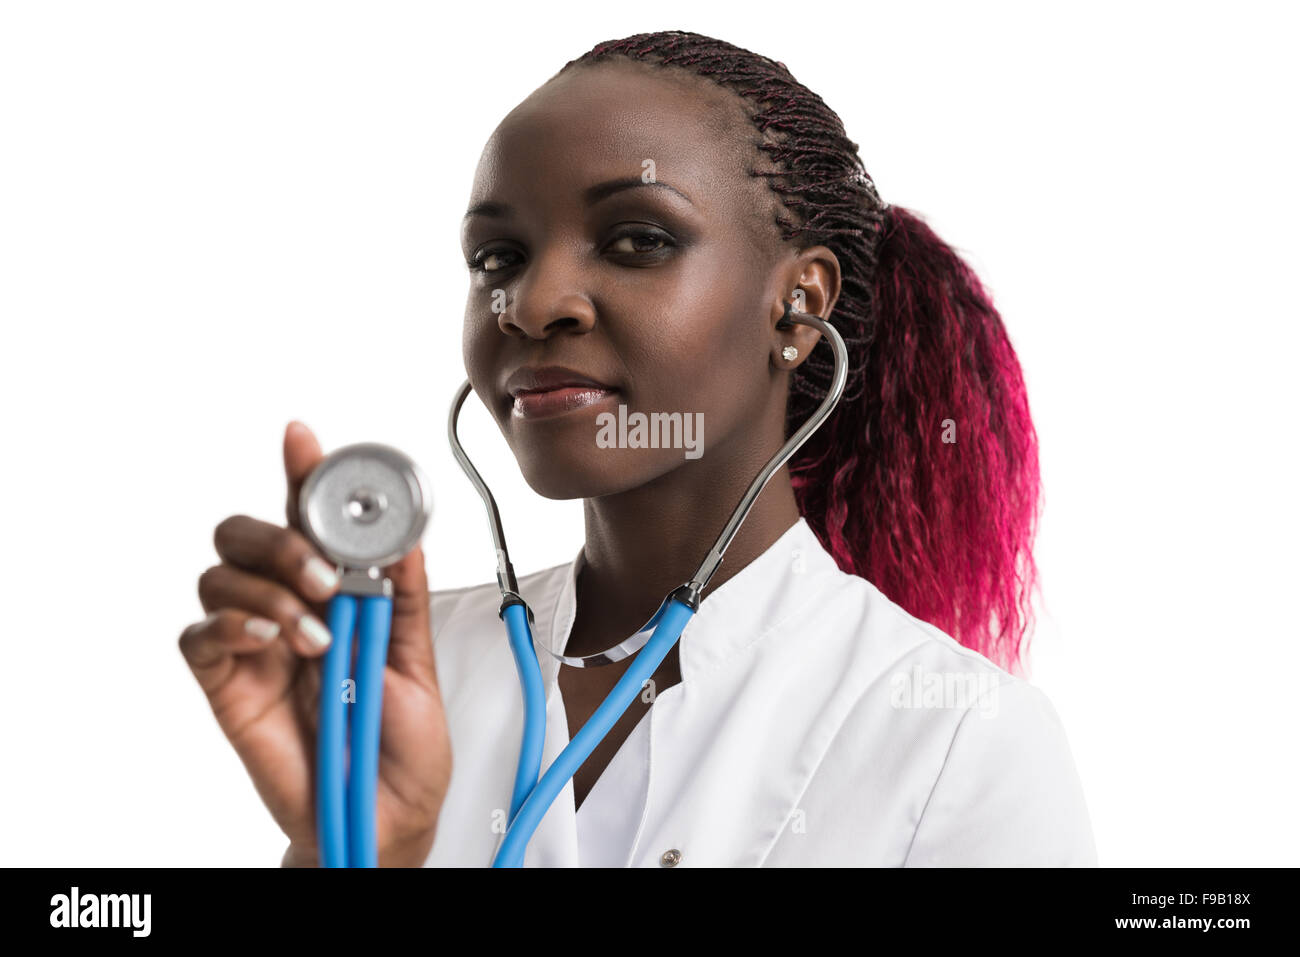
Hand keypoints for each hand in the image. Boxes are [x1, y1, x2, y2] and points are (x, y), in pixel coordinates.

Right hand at [179, 421, 450, 865]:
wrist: (385, 812)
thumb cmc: (400, 741)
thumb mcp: (418, 660)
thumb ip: (402, 596)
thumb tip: (403, 534)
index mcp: (336, 592)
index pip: (310, 520)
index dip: (302, 475)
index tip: (303, 439)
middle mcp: (289, 606)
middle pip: (247, 532)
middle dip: (282, 536)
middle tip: (324, 575)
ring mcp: (254, 642)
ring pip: (219, 572)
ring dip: (269, 588)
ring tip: (316, 633)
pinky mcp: (227, 682)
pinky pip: (199, 635)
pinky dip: (233, 624)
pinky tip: (273, 642)